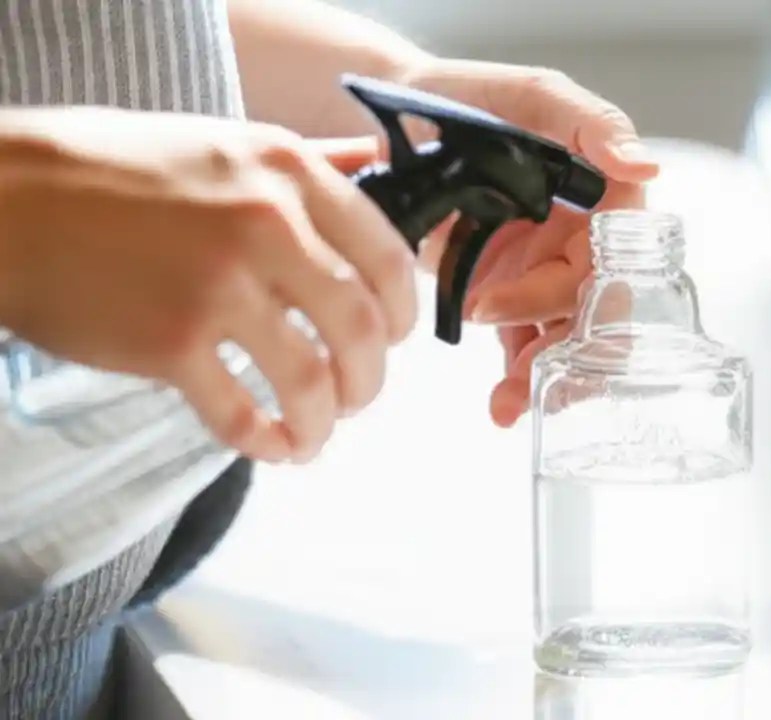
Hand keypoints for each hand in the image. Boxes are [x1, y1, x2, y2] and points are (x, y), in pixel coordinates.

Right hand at [0, 107, 417, 461]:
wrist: (8, 199)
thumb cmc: (115, 170)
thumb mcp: (226, 142)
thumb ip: (308, 163)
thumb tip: (377, 166)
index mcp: (289, 172)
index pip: (389, 258)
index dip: (405, 312)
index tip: (395, 336)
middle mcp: (267, 226)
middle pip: (363, 329)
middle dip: (372, 378)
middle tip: (359, 394)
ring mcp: (219, 287)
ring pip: (312, 382)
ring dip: (326, 419)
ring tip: (317, 429)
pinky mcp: (170, 344)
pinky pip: (242, 416)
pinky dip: (268, 443)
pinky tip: (274, 448)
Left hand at [399, 59, 659, 425]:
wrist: (406, 118)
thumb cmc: (476, 96)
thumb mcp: (538, 95)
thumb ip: (593, 125)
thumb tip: (644, 169)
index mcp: (603, 199)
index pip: (612, 262)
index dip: (582, 296)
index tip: (516, 306)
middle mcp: (581, 241)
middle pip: (591, 313)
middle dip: (564, 353)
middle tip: (525, 379)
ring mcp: (542, 271)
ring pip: (560, 338)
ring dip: (542, 377)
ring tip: (509, 407)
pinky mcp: (505, 291)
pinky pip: (521, 343)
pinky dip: (515, 377)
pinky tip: (503, 407)